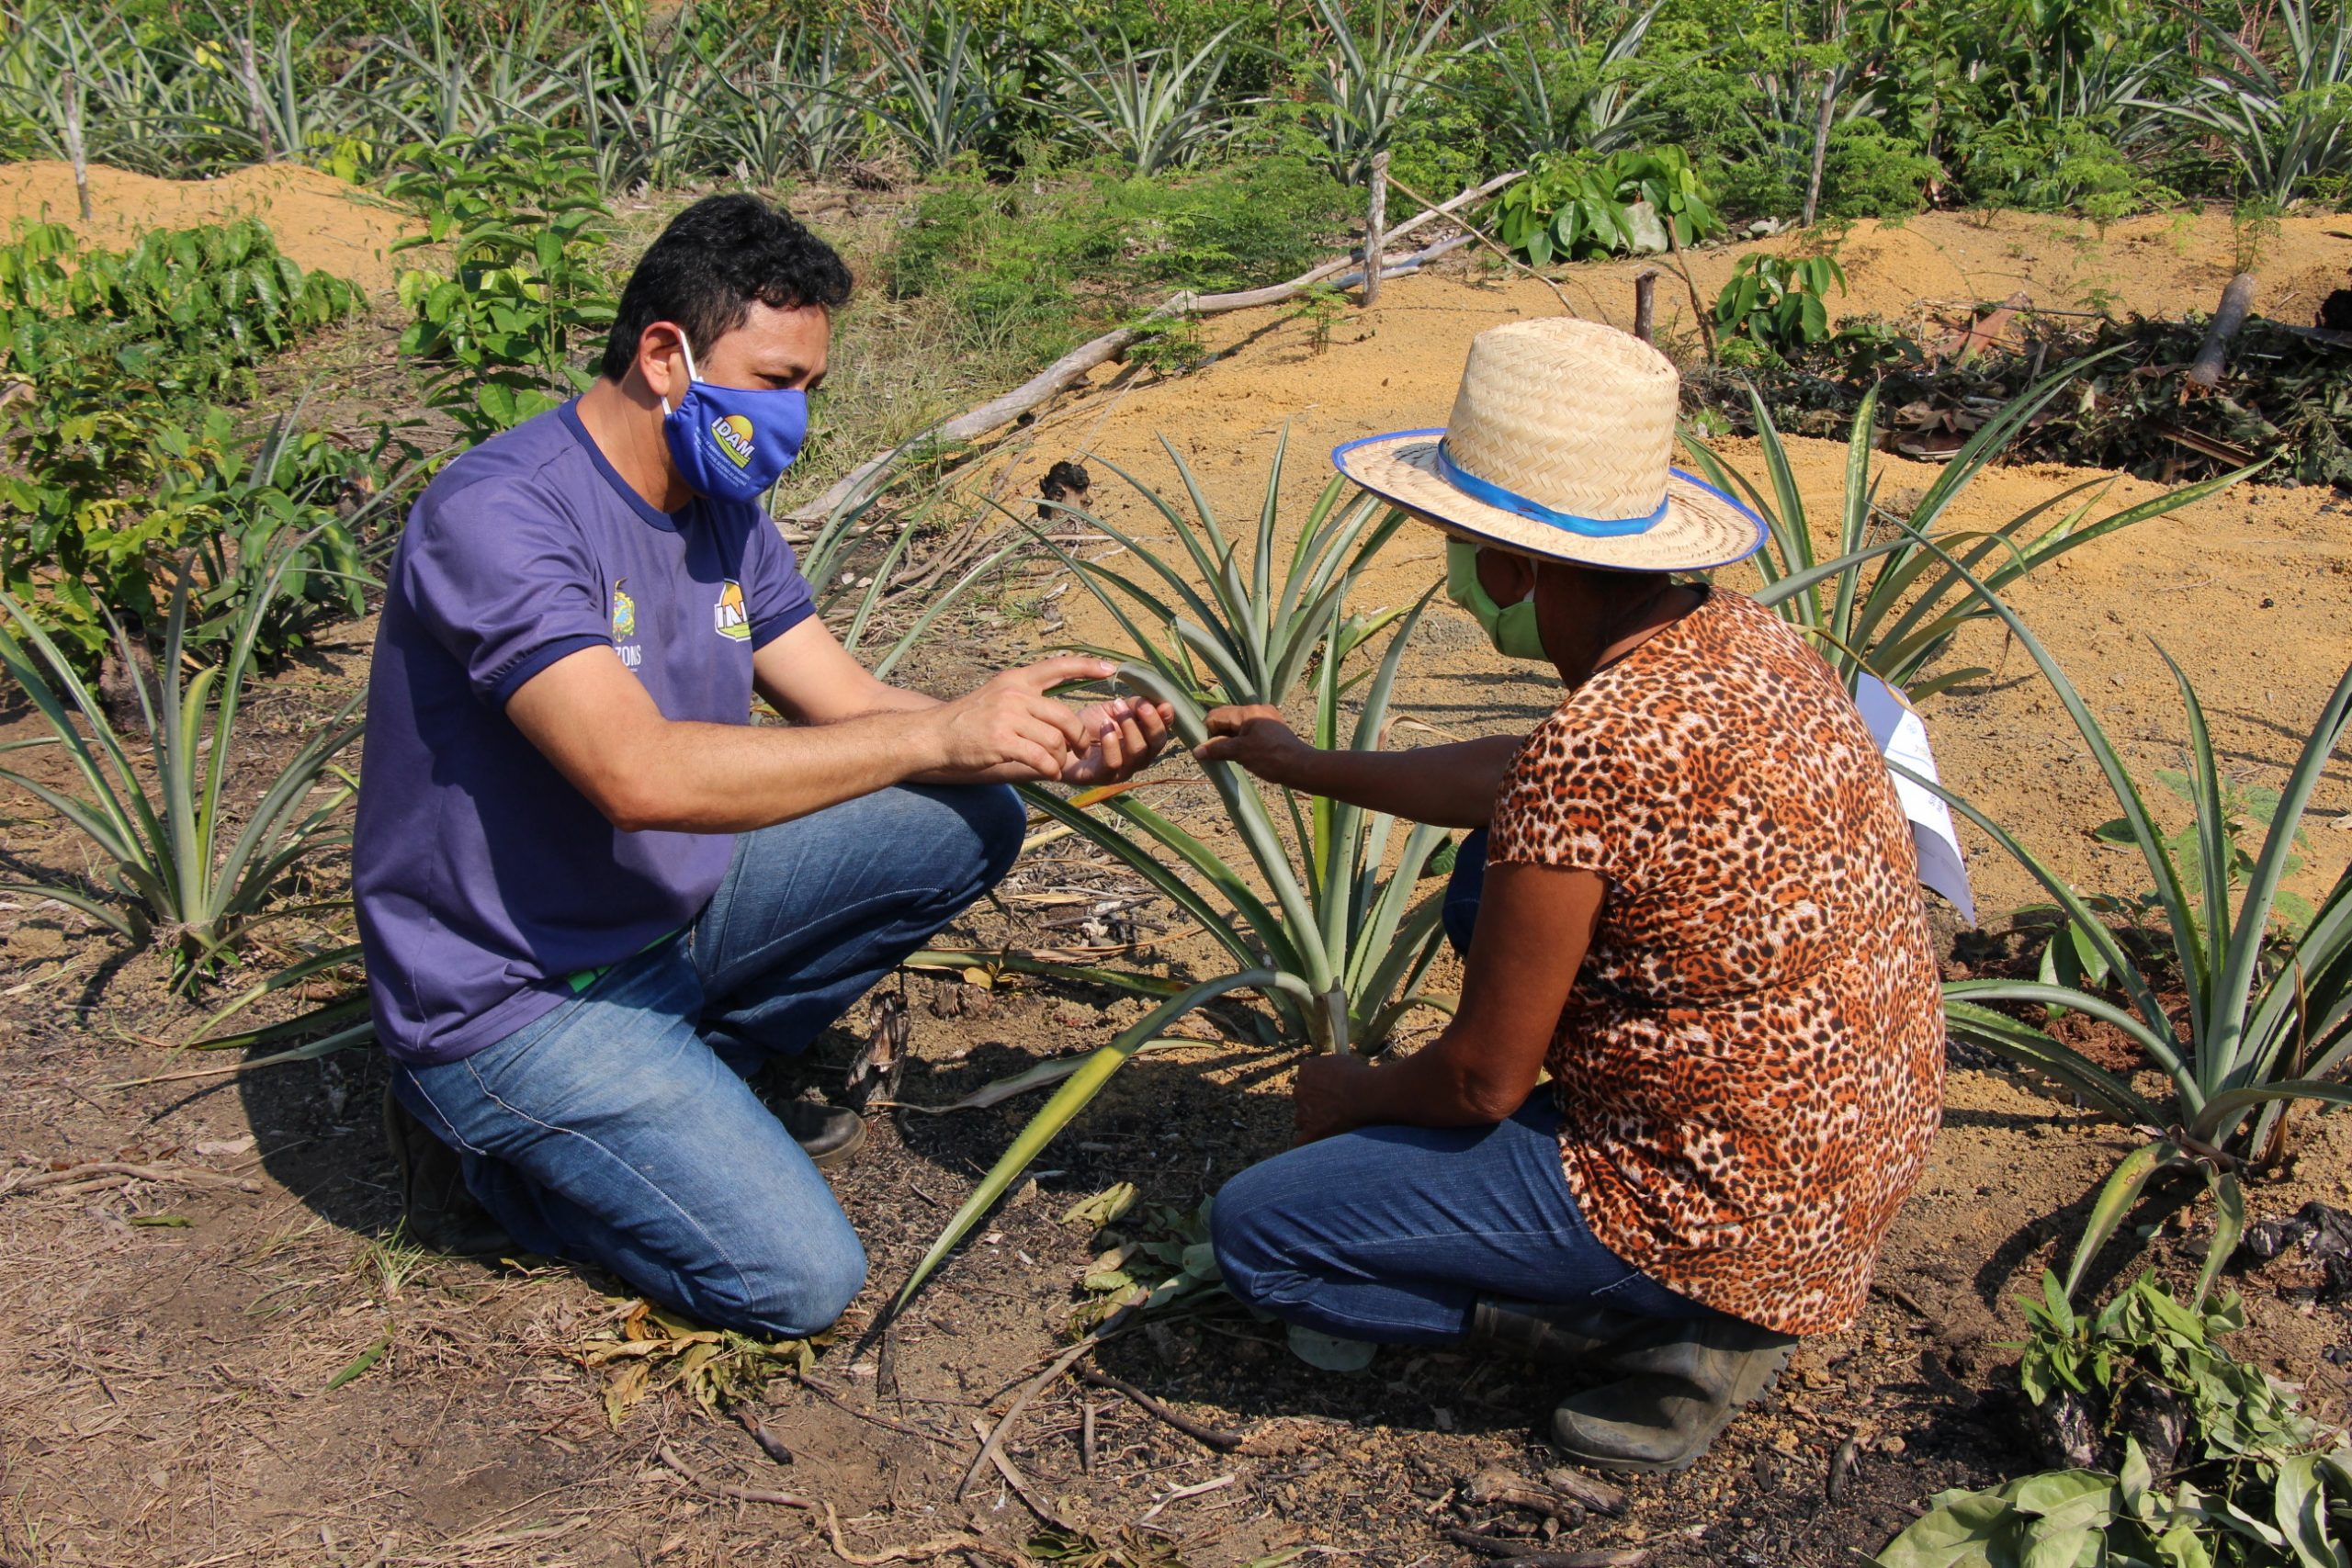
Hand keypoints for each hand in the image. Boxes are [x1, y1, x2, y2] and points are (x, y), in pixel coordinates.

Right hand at [928, 656, 1102, 781]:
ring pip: (1055, 740)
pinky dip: (1050, 768)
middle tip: (1078, 749)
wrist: (934, 736)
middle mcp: (1014, 694)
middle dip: (1077, 737)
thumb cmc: (969, 721)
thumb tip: (1058, 716)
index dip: (1086, 666)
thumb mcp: (997, 696)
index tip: (1110, 667)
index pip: (1058, 665)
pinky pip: (1041, 757)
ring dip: (1061, 757)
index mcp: (1016, 679)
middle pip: (1065, 716)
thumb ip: (1026, 699)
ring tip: (1054, 764)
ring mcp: (1007, 717)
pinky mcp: (1002, 741)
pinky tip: (1047, 772)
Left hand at [1061, 695, 1175, 786]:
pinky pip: (1114, 763)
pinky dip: (1111, 742)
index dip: (1166, 719)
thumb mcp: (1113, 710)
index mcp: (1144, 741)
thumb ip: (1134, 706)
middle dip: (1151, 722)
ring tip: (1117, 707)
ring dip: (1130, 727)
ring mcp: (1122, 770)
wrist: (1059, 741)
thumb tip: (1156, 700)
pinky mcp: (1102, 777)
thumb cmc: (1088, 727)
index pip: (1163, 731)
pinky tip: (1104, 726)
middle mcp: (1138, 759)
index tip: (1163, 704)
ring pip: (1137, 752)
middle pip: (1156, 744)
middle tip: (1141, 705)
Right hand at [1194, 705, 1313, 785]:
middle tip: (1219, 755)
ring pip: (1237, 725)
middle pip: (1226, 718)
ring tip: (1233, 756)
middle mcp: (1257, 709)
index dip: (1208, 731)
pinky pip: (1248, 730)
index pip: (1216, 715)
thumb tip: (1196, 751)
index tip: (1208, 750)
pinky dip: (1241, 741)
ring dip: (1230, 740)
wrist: (1301, 767)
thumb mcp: (1241, 753)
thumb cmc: (1272, 759)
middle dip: (1218, 735)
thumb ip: (1217, 749)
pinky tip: (1244, 754)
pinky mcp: (1270, 728)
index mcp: (1248, 711)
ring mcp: (1265, 718)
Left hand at [1291, 1051, 1377, 1145]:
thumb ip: (1332, 1068)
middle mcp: (1300, 1090)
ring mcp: (1303, 1112)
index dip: (1319, 1086)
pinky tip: (1317, 1145)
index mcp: (1306, 1070)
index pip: (1307, 1078)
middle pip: (1302, 1099)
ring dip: (1312, 1122)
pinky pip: (1301, 1142)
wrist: (1366, 1094)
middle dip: (1314, 1104)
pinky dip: (1308, 1143)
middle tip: (1333, 1109)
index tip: (1331, 1091)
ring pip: (1301, 1120)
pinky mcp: (1311, 1132)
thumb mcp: (1344, 1062)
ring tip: (1332, 1126)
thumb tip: (1334, 1073)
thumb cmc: (1361, 1076)